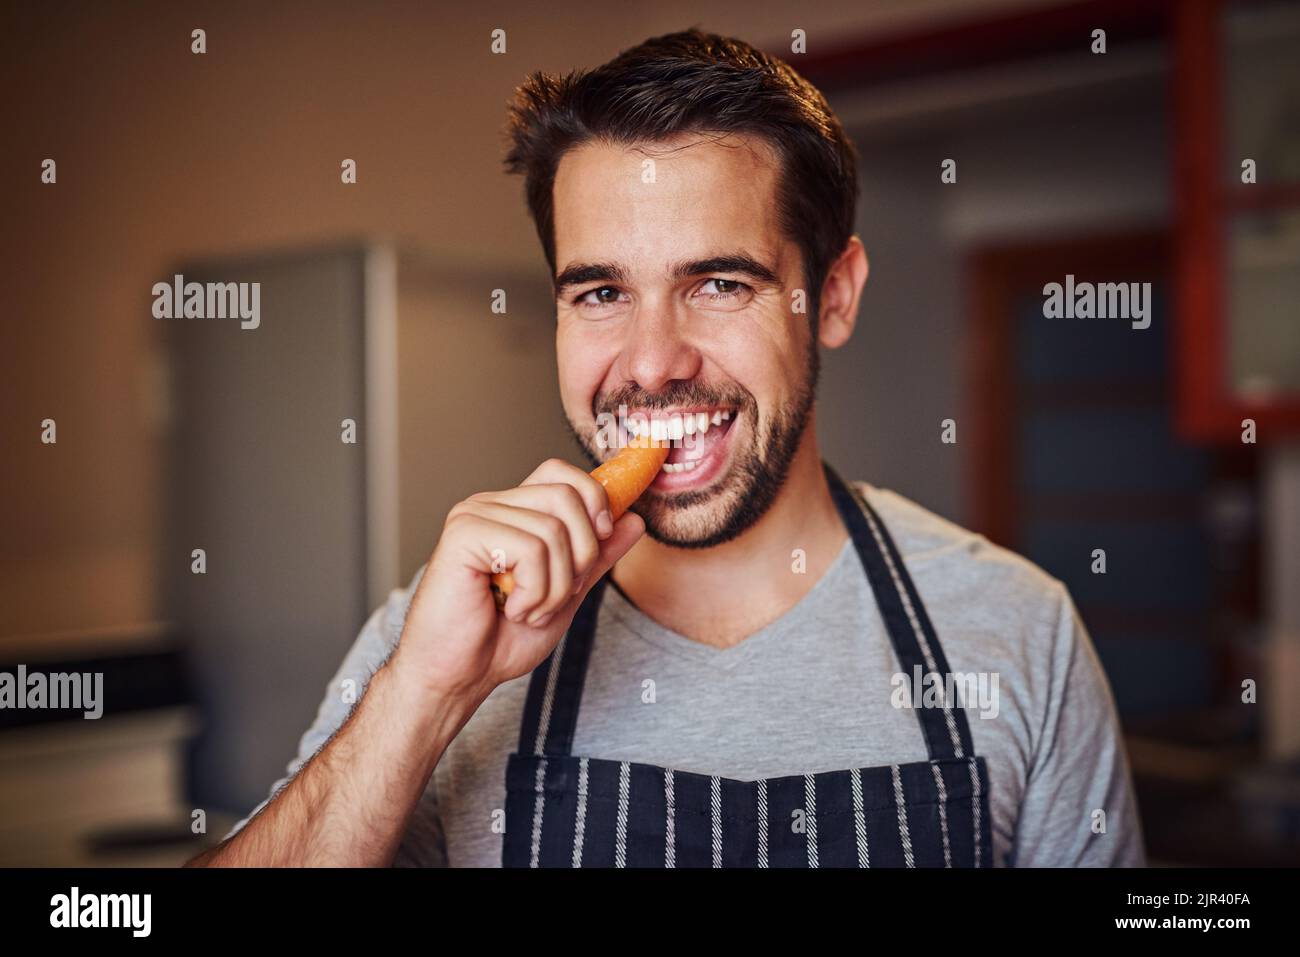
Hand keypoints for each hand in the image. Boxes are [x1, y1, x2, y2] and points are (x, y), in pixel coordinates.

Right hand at [390, 458, 645, 703]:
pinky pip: (530, 549)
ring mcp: (475, 515)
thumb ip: (596, 556)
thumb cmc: (500, 640)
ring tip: (528, 610)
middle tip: (555, 595)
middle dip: (581, 556)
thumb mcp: (565, 593)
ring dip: (555, 587)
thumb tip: (633, 520)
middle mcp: (492, 504)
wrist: (456, 677)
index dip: (595, 500)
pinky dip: (534, 593)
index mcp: (513, 512)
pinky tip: (511, 610)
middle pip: (568, 496)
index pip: (564, 473)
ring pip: (554, 530)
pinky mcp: (463, 533)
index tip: (602, 539)